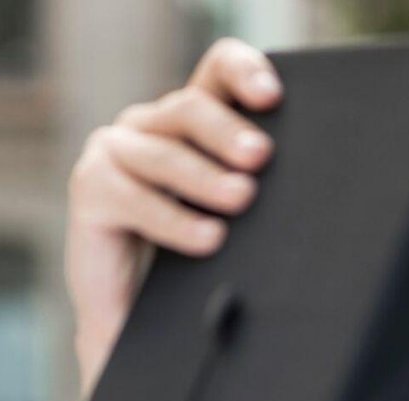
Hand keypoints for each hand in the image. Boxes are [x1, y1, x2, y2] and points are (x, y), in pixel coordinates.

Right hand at [65, 37, 281, 396]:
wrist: (149, 321)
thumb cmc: (205, 260)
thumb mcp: (240, 217)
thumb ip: (259, 185)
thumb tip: (318, 184)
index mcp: (194, 117)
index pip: (218, 70)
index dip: (244, 72)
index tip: (273, 97)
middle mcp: (151, 124)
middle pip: (190, 107)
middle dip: (228, 131)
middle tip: (261, 158)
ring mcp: (116, 152)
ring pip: (162, 152)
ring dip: (204, 176)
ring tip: (242, 198)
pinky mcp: (90, 190)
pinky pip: (130, 197)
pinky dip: (172, 220)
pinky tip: (207, 238)